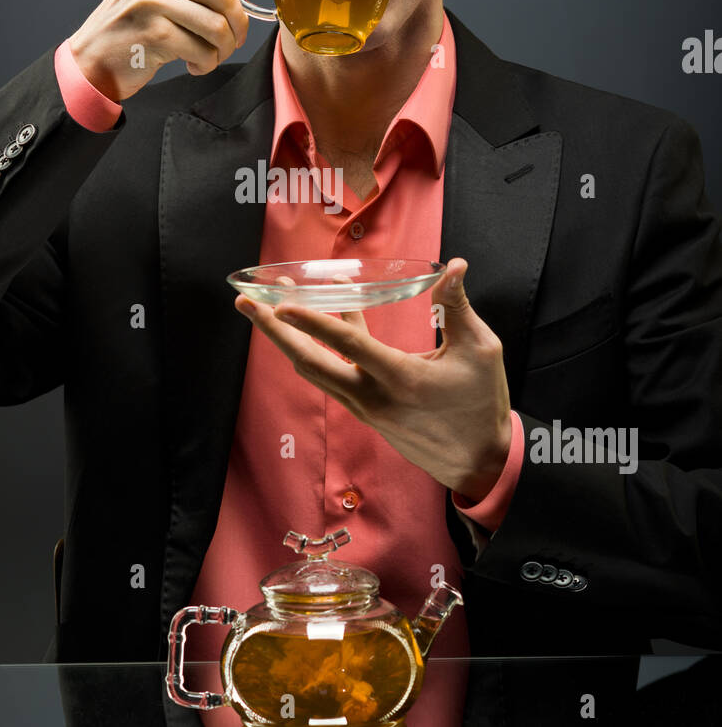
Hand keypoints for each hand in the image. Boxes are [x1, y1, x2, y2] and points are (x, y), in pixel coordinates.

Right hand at [68, 0, 261, 100]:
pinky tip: (193, 64)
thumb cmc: (137, 22)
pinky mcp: (153, 34)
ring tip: (211, 54)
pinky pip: (202, 51)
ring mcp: (152, 2)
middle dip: (239, 25)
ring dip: (223, 49)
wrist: (93, 57)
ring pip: (219, 26)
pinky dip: (206, 64)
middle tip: (232, 39)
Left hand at [234, 259, 511, 501]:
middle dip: (273, 332)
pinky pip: (330, 378)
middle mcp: (371, 396)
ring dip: (287, 341)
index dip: (311, 321)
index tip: (280, 304)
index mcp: (399, 377)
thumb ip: (457, 306)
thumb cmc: (481, 403)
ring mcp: (364, 408)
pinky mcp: (365, 413)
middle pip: (309, 363)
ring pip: (314, 372)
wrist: (479, 461)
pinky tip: (314, 326)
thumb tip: (454, 265)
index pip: (346, 344)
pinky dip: (314, 351)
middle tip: (245, 304)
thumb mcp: (480, 350)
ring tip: (268, 307)